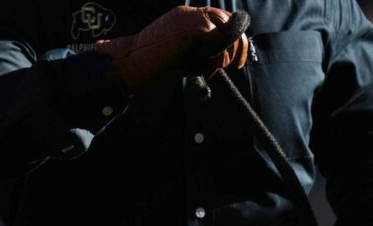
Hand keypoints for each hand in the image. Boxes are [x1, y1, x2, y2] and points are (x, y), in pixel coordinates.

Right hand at [96, 7, 249, 95]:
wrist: (133, 60)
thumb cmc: (155, 63)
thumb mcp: (183, 54)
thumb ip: (202, 51)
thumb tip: (223, 59)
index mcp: (186, 17)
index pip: (218, 20)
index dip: (232, 37)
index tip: (237, 57)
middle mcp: (190, 14)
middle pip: (227, 21)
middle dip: (238, 44)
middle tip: (238, 64)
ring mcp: (192, 18)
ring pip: (225, 28)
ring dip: (229, 50)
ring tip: (221, 66)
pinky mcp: (194, 28)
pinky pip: (218, 39)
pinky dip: (219, 55)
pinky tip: (210, 66)